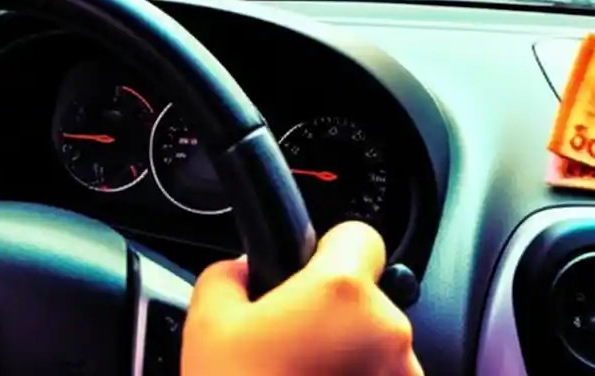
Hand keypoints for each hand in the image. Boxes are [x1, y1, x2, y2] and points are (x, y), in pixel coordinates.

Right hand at [183, 221, 423, 375]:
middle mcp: (388, 333)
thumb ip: (232, 274)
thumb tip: (249, 271)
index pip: (361, 236)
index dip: (329, 249)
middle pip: (368, 298)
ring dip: (349, 358)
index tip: (309, 270)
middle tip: (288, 344)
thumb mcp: (206, 320)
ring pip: (378, 347)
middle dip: (333, 315)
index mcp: (342, 292)